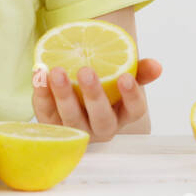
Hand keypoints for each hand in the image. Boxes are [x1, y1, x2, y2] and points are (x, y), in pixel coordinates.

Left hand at [32, 59, 162, 141]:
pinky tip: (39, 74)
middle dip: (93, 95)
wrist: (75, 94)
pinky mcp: (52, 126)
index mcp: (123, 115)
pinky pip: (46, 114)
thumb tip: (157, 66)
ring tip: (56, 71)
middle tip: (86, 71)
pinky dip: (41, 94)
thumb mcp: (122, 76)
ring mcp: (76, 130)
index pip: (134, 110)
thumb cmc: (104, 85)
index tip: (125, 77)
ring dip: (62, 95)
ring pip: (70, 119)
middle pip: (100, 118)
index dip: (131, 96)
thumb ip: (139, 70)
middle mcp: (101, 128)